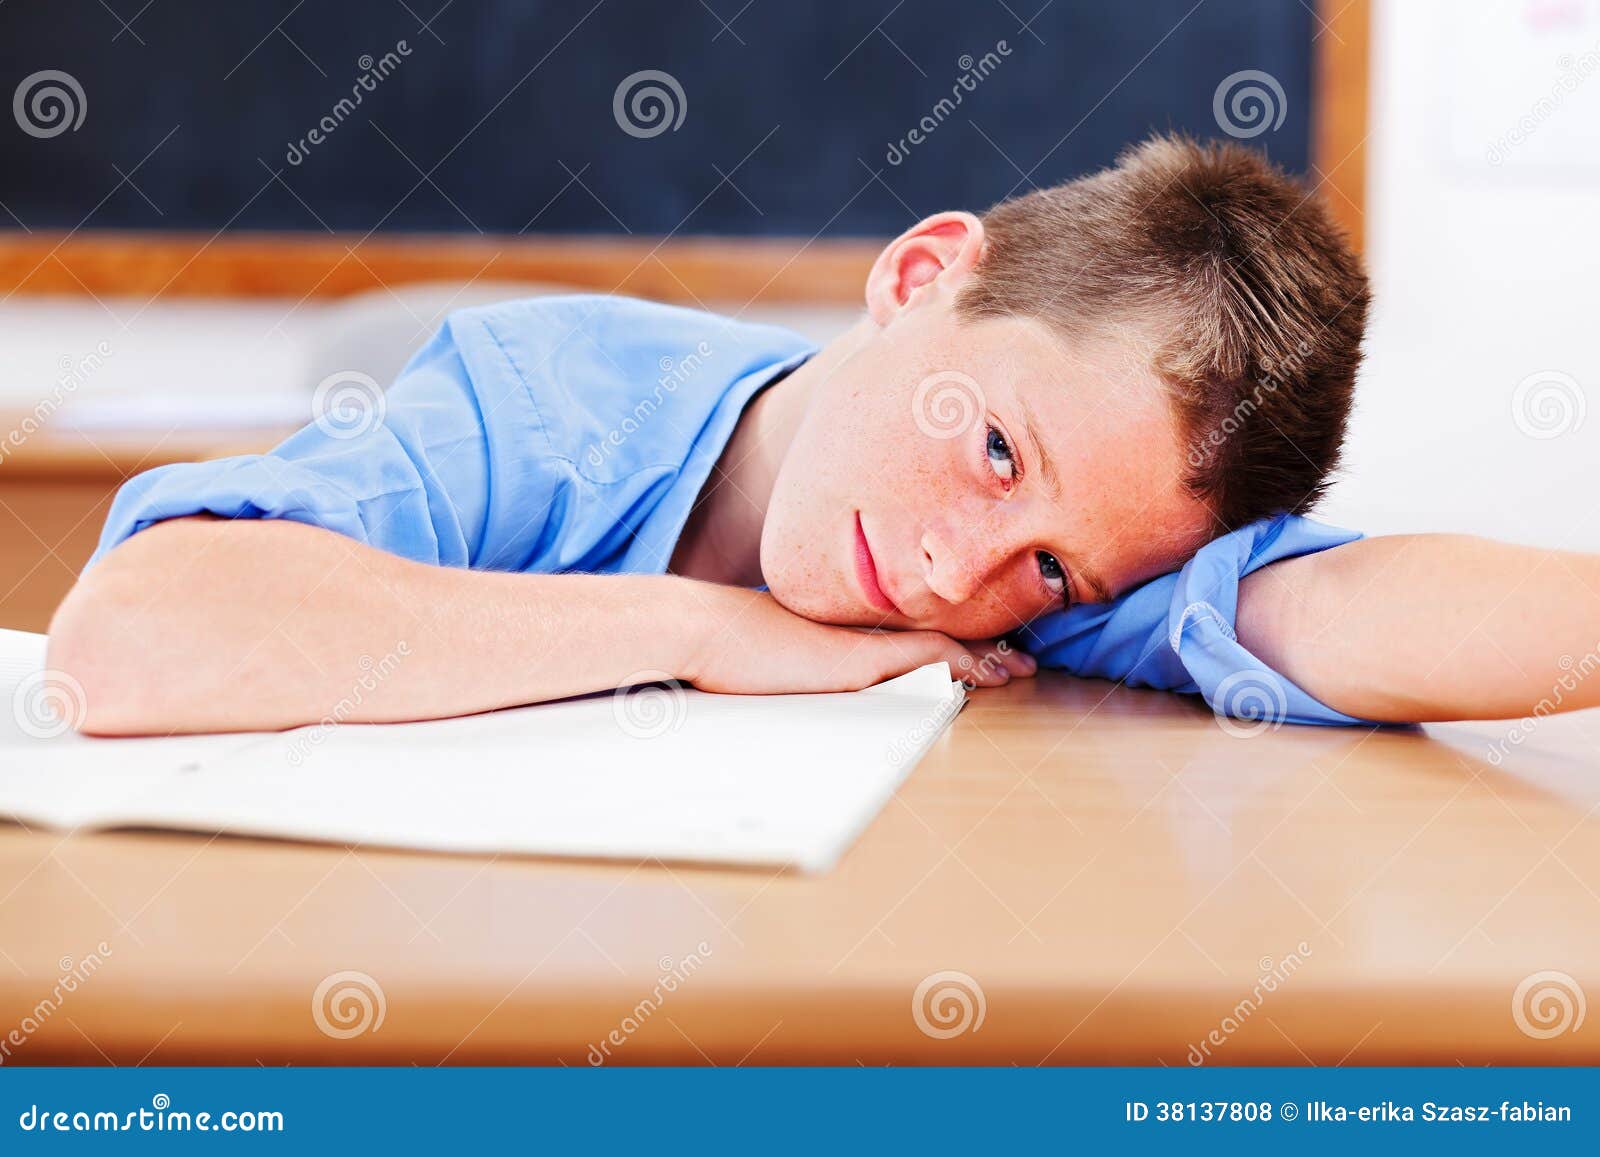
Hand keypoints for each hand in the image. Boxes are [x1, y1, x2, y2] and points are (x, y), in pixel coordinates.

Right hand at [677, 586, 1035, 694]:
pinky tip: (991, 673)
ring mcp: (860, 644)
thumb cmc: (717, 652)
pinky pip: (927, 659)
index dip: (945, 646)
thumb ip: (786, 671)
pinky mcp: (860, 661)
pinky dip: (962, 664)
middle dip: (978, 650)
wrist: (699, 631)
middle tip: (1020, 659)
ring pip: (938, 648)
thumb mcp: (761, 662)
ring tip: (1019, 667)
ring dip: (982, 659)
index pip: (902, 638)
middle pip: (930, 638)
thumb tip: (787, 683)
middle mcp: (856, 632)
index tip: (978, 654)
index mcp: (835, 634)